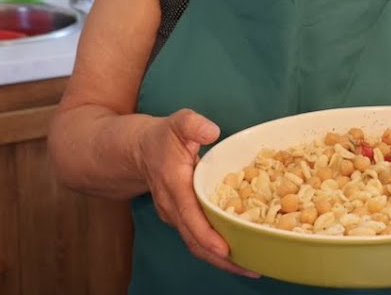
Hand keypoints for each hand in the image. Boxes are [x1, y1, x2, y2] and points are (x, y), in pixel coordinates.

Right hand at [137, 108, 259, 277]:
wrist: (139, 151)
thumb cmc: (163, 137)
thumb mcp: (178, 122)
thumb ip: (193, 125)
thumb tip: (211, 132)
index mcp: (173, 185)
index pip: (189, 216)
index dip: (207, 235)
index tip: (225, 249)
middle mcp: (172, 207)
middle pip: (194, 241)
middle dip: (221, 259)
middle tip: (251, 268)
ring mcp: (174, 216)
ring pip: (195, 244)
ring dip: (220, 260)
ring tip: (250, 267)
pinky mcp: (180, 219)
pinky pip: (196, 238)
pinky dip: (215, 249)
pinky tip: (237, 253)